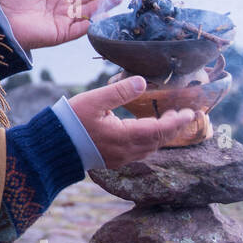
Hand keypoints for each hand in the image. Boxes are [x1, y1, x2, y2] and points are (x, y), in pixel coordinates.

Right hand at [68, 76, 198, 168]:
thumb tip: (142, 81)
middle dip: (173, 128)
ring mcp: (120, 158)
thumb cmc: (71, 121)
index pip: (161, 130)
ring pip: (150, 148)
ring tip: (164, 120)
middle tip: (180, 114)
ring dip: (161, 136)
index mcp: (125, 136)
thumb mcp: (95, 100)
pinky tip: (144, 132)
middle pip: (159, 141)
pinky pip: (139, 152)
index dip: (177, 121)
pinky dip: (149, 142)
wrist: (52, 147)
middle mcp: (126, 151)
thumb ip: (120, 91)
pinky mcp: (113, 160)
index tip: (190, 113)